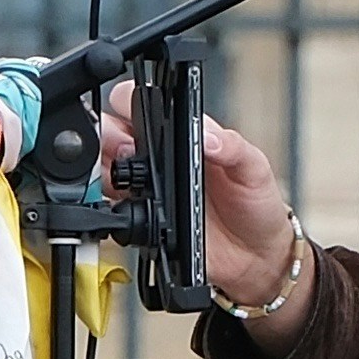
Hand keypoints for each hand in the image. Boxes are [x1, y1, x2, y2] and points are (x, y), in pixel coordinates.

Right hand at [93, 82, 302, 314]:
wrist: (254, 256)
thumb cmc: (255, 203)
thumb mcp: (253, 168)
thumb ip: (233, 147)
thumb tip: (207, 135)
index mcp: (182, 132)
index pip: (141, 102)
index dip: (128, 102)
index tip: (134, 116)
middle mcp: (159, 157)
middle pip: (111, 131)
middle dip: (108, 134)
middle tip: (127, 150)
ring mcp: (146, 187)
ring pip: (104, 167)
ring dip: (104, 168)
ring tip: (125, 178)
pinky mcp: (140, 217)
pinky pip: (111, 207)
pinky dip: (109, 204)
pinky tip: (127, 206)